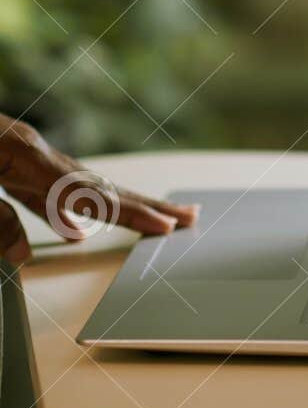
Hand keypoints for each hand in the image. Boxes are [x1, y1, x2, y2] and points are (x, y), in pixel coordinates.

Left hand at [0, 115, 198, 265]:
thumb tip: (22, 254)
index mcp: (30, 154)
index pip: (90, 191)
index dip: (130, 211)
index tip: (164, 225)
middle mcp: (40, 154)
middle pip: (102, 186)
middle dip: (147, 204)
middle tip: (188, 217)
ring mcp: (32, 158)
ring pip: (85, 187)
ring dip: (122, 205)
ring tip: (156, 219)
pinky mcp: (17, 166)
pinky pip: (56, 192)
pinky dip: (74, 211)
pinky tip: (78, 232)